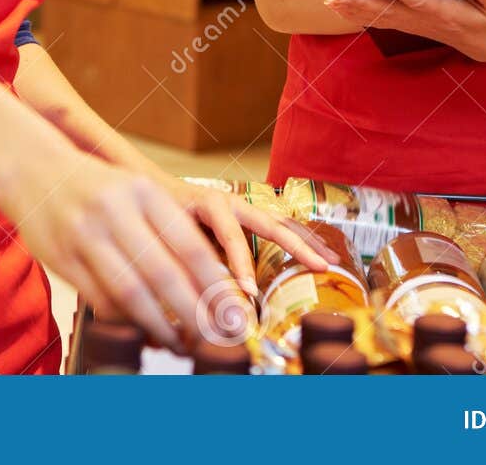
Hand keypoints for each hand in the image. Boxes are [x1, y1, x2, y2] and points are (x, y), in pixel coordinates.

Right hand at [0, 151, 246, 349]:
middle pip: (163, 275)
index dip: (215, 287)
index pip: (190, 246)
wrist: (34, 168)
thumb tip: (209, 287)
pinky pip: (100, 299)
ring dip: (158, 325)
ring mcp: (83, 235)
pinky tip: (141, 328)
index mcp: (142, 191)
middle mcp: (113, 210)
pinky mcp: (60, 258)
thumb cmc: (98, 186)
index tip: (233, 314)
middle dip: (193, 314)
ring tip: (179, 343)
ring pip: (129, 293)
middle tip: (212, 338)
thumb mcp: (138, 191)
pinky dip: (125, 320)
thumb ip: (169, 230)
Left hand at [156, 176, 335, 295]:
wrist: (152, 188)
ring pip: (282, 223)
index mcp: (210, 204)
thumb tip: (191, 297)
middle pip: (271, 224)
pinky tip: (319, 254)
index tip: (251, 294)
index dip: (242, 266)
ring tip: (333, 261)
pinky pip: (279, 227)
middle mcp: (233, 203)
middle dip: (298, 247)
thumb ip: (181, 258)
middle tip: (322, 268)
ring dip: (308, 242)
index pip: (231, 237)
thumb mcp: (164, 234)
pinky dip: (301, 240)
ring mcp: (244, 208)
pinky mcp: (247, 216)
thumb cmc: (157, 213)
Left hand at [325, 0, 485, 58]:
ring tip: (329, 1)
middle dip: (364, 4)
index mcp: (449, 13)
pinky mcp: (411, 24)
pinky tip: (338, 7)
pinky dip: (358, 14)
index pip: (424, 2)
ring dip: (355, 10)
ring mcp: (417, 24)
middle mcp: (428, 21)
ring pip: (381, 17)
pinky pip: (381, 19)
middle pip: (392, 12)